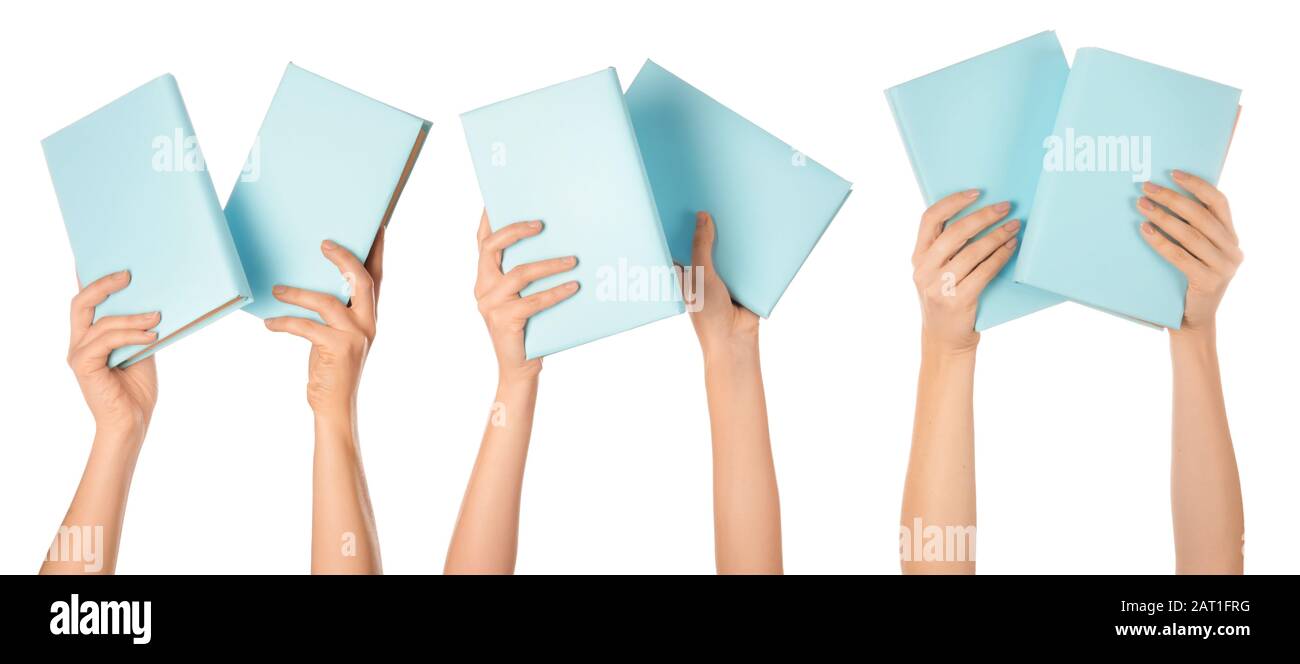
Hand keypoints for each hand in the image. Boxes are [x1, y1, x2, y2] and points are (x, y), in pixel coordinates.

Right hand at [67, 270, 159, 436]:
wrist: (133, 421)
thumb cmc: (137, 389)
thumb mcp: (142, 349)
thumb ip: (138, 328)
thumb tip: (153, 301)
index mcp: (91, 336)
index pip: (87, 302)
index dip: (91, 278)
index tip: (108, 257)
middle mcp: (79, 342)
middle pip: (82, 302)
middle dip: (103, 284)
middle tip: (128, 274)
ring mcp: (78, 353)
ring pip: (102, 322)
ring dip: (133, 317)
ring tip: (157, 316)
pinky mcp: (84, 366)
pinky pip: (107, 341)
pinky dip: (131, 335)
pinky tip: (152, 335)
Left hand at [265, 228, 385, 413]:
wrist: (335, 406)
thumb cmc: (331, 369)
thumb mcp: (338, 336)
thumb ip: (335, 313)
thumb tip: (310, 284)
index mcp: (370, 317)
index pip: (377, 278)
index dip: (377, 252)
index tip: (375, 228)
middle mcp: (368, 323)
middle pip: (361, 280)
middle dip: (343, 258)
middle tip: (323, 243)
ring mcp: (356, 336)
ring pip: (328, 301)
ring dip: (298, 293)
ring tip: (277, 290)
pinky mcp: (338, 349)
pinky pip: (307, 327)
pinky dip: (285, 323)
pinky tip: (269, 323)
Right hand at [474, 210, 578, 383]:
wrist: (520, 368)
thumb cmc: (529, 327)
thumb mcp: (523, 296)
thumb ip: (526, 274)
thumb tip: (558, 242)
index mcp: (484, 277)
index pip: (482, 241)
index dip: (489, 219)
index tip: (499, 198)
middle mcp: (482, 287)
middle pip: (492, 248)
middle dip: (516, 231)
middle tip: (541, 224)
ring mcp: (490, 305)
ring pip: (519, 274)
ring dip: (549, 264)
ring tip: (574, 260)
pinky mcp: (504, 321)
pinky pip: (533, 301)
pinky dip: (556, 292)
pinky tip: (575, 287)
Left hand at [686, 211, 758, 356]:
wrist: (737, 339)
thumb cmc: (709, 313)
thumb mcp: (701, 276)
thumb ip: (701, 247)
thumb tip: (702, 216)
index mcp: (684, 271)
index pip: (678, 242)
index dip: (679, 224)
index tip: (681, 199)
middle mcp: (702, 271)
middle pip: (704, 241)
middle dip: (708, 225)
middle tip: (711, 194)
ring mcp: (723, 274)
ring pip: (726, 248)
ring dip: (730, 235)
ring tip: (733, 203)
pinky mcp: (742, 278)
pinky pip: (745, 258)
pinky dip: (749, 248)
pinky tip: (754, 227)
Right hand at [911, 190, 1018, 354]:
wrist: (944, 340)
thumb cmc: (946, 299)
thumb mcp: (935, 273)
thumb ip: (945, 248)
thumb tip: (978, 215)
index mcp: (918, 257)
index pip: (930, 218)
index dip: (953, 201)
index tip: (977, 192)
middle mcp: (924, 270)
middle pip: (956, 232)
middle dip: (984, 216)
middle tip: (1005, 207)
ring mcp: (939, 286)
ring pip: (973, 251)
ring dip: (997, 235)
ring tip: (1014, 226)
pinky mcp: (957, 300)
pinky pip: (984, 271)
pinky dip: (1001, 256)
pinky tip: (1011, 247)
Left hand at [1137, 171, 1241, 334]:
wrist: (1192, 321)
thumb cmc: (1186, 281)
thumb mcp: (1196, 253)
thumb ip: (1191, 230)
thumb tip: (1162, 198)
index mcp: (1232, 237)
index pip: (1219, 202)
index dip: (1197, 185)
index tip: (1173, 173)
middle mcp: (1232, 250)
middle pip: (1200, 215)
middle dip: (1171, 198)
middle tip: (1146, 187)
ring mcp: (1223, 267)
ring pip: (1190, 234)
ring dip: (1162, 216)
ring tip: (1141, 205)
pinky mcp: (1208, 282)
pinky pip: (1180, 255)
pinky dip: (1160, 240)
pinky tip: (1144, 229)